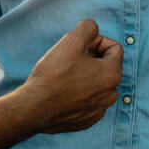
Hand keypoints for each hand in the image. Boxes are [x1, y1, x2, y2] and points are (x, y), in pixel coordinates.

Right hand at [18, 19, 121, 134]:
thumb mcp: (72, 40)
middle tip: (69, 58)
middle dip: (90, 58)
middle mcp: (110, 94)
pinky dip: (78, 93)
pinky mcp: (86, 120)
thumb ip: (88, 27)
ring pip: (96, 83)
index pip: (114, 47)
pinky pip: (88, 100)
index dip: (95, 41)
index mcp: (112, 75)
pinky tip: (62, 91)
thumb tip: (93, 29)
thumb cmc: (53, 74)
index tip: (78, 46)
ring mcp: (99, 110)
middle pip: (105, 66)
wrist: (34, 108)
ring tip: (64, 75)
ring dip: (84, 75)